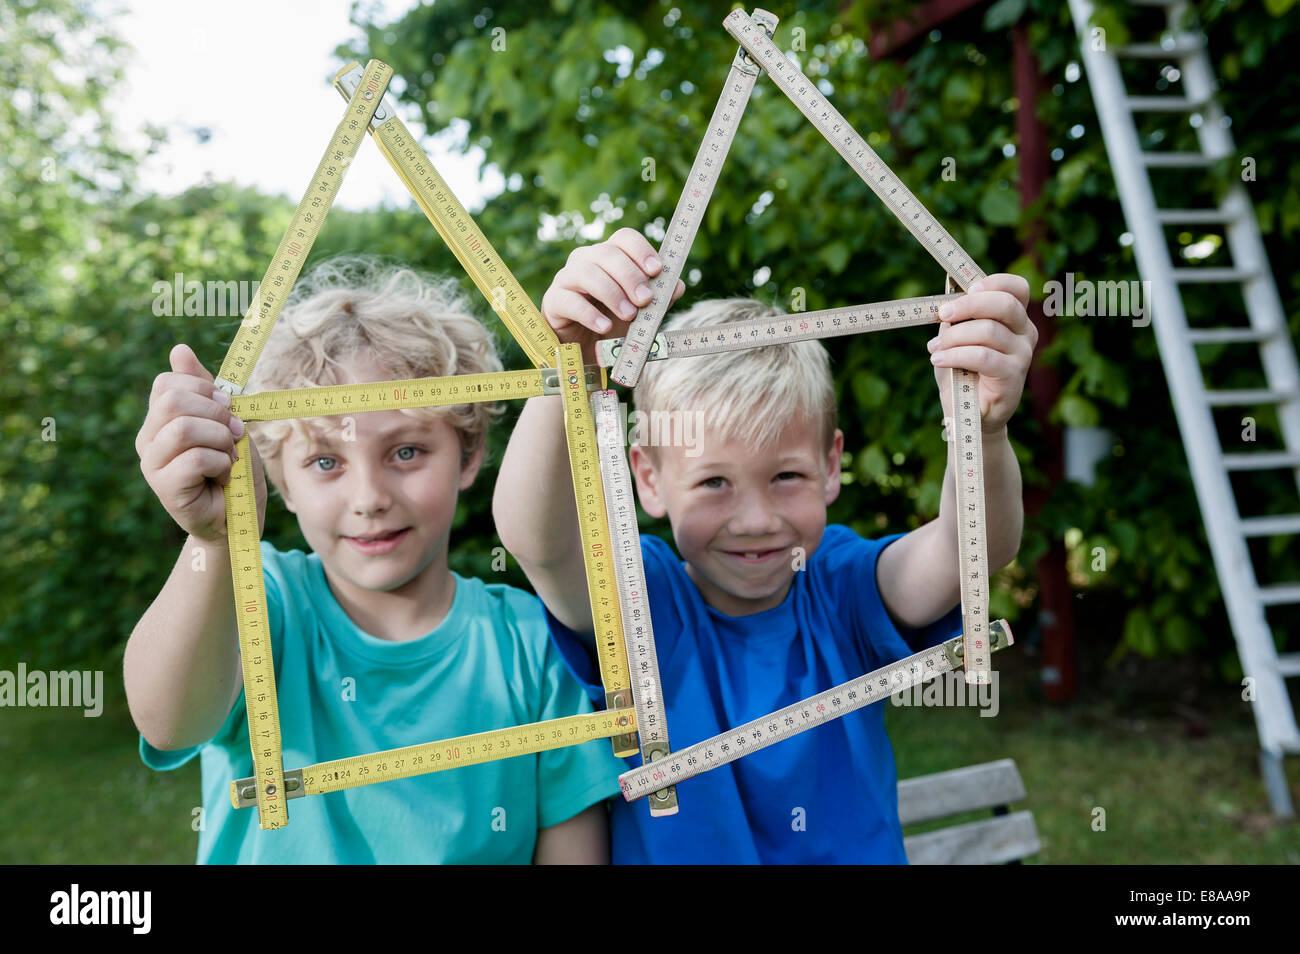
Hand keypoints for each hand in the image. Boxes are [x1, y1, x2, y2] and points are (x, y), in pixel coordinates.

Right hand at [136, 344, 267, 543]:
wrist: (239, 519)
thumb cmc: (233, 471)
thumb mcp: (226, 422)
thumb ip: (204, 389)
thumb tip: (179, 349)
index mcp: (159, 420)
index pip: (168, 383)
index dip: (204, 389)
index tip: (228, 408)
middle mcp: (148, 440)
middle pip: (173, 401)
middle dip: (217, 413)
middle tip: (235, 436)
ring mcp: (152, 464)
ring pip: (184, 428)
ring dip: (221, 441)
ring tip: (229, 459)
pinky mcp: (164, 487)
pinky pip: (196, 458)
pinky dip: (221, 464)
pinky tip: (223, 477)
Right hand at [540, 227, 685, 364]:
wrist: (584, 348)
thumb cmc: (614, 321)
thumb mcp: (641, 311)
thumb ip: (660, 298)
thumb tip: (678, 286)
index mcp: (610, 255)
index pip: (624, 238)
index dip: (641, 250)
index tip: (656, 270)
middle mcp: (587, 259)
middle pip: (608, 253)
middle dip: (630, 276)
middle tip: (646, 300)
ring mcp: (567, 278)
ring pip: (588, 273)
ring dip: (612, 294)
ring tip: (629, 316)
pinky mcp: (554, 301)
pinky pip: (570, 301)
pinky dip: (590, 314)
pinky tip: (604, 327)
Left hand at [929, 273, 1036, 434]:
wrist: (969, 413)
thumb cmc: (962, 372)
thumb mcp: (956, 340)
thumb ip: (956, 320)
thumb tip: (946, 298)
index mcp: (1014, 319)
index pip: (1017, 289)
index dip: (994, 282)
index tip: (967, 289)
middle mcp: (1025, 333)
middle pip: (1004, 304)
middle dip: (968, 306)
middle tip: (942, 314)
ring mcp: (1023, 355)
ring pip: (988, 331)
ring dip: (954, 337)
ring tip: (934, 348)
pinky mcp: (1013, 375)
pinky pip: (982, 356)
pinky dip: (955, 355)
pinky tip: (938, 359)